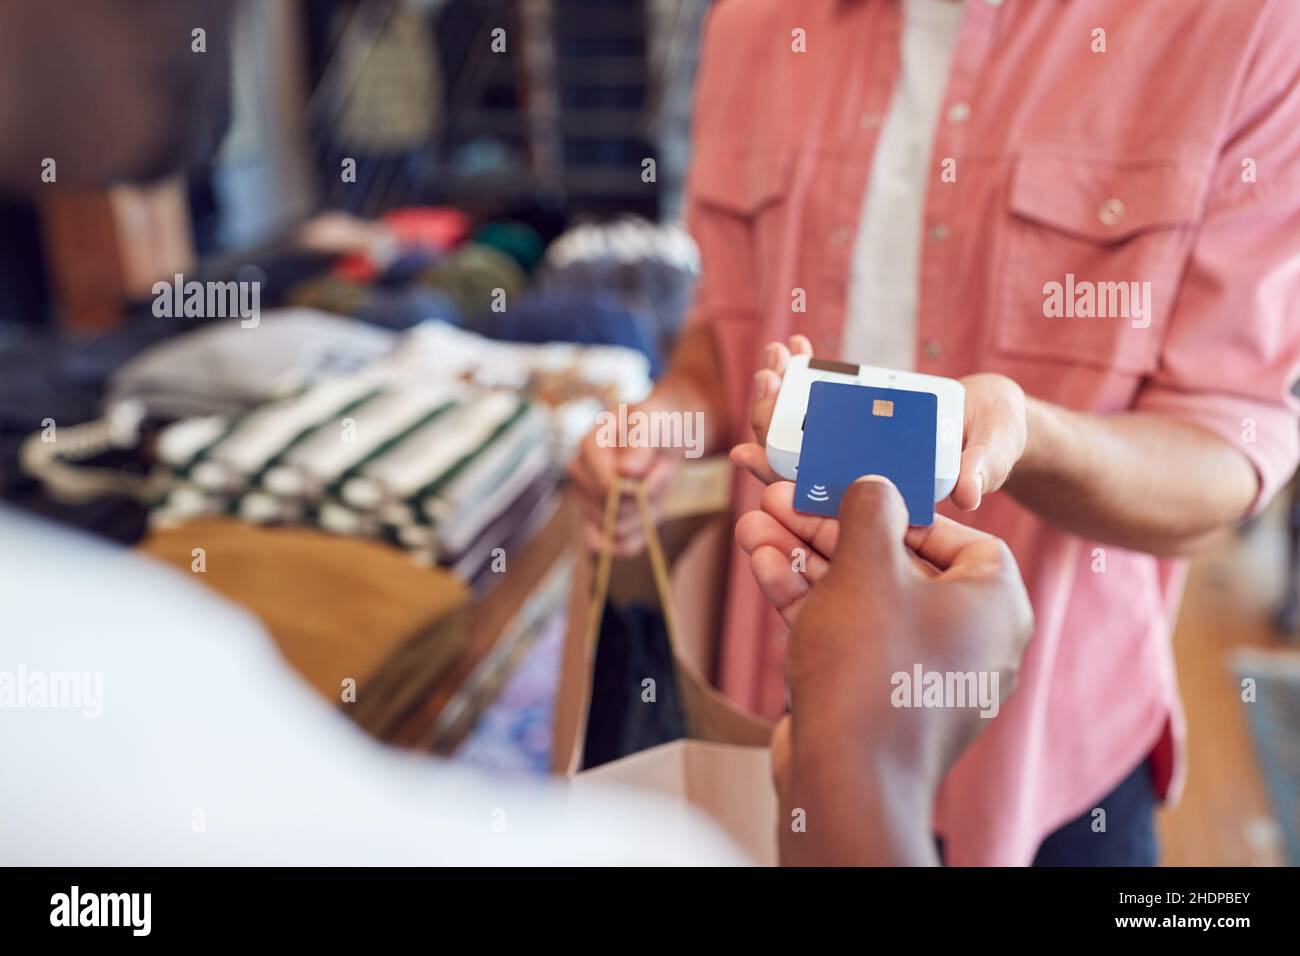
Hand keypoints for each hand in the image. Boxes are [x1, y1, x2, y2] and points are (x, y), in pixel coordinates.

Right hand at [568, 393, 683, 556]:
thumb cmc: (658, 425)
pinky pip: (611, 546)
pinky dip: (634, 541)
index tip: (646, 472)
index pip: (604, 483)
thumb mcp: (655, 424)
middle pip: (609, 511)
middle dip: (642, 501)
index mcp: (590, 444)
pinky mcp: (596, 520)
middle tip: (657, 475)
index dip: (631, 487)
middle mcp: (581, 472)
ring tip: (654, 490)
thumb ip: (640, 442)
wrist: (665, 437)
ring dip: (644, 517)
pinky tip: (646, 523)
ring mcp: (586, 498)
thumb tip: (624, 471)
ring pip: (614, 531)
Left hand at [729, 341, 1028, 510]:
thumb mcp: (995, 451)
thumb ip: (982, 468)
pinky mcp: (857, 415)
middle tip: (766, 377)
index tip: (748, 450)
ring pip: (799, 425)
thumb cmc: (1000, 440)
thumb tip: (970, 492)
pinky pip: (819, 397)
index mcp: (877, 497)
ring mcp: (852, 444)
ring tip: (776, 353)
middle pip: (794, 455)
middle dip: (771, 418)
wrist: (1000, 420)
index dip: (777, 478)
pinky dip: (805, 370)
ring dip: (781, 389)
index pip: (814, 496)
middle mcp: (856, 474)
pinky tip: (797, 345)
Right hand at [763, 478, 1033, 862]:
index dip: (901, 507)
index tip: (855, 491)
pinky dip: (809, 603)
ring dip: (806, 560)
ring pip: (861, 598)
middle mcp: (969, 639)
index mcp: (995, 604)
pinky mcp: (879, 696)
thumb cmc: (872, 666)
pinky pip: (848, 634)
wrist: (847, 780)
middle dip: (829, 530)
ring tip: (756, 527)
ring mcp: (921, 672)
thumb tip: (875, 485)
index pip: (958, 535)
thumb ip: (871, 510)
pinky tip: (764, 567)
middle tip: (784, 501)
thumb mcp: (868, 566)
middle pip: (894, 564)